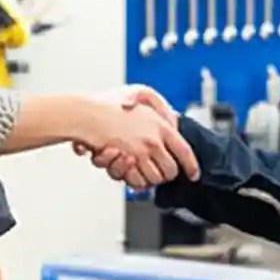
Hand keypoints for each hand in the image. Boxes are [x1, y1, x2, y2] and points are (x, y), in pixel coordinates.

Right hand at [76, 85, 197, 188]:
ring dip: (148, 178)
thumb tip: (172, 121)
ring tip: (137, 168)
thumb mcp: (139, 98)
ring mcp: (141, 152)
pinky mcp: (127, 162)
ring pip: (155, 179)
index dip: (191, 166)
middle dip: (165, 175)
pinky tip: (128, 170)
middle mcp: (154, 140)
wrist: (86, 115)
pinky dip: (135, 181)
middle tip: (157, 171)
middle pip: (171, 170)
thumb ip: (157, 111)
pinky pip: (139, 182)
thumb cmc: (107, 106)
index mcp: (160, 125)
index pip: (185, 151)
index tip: (193, 174)